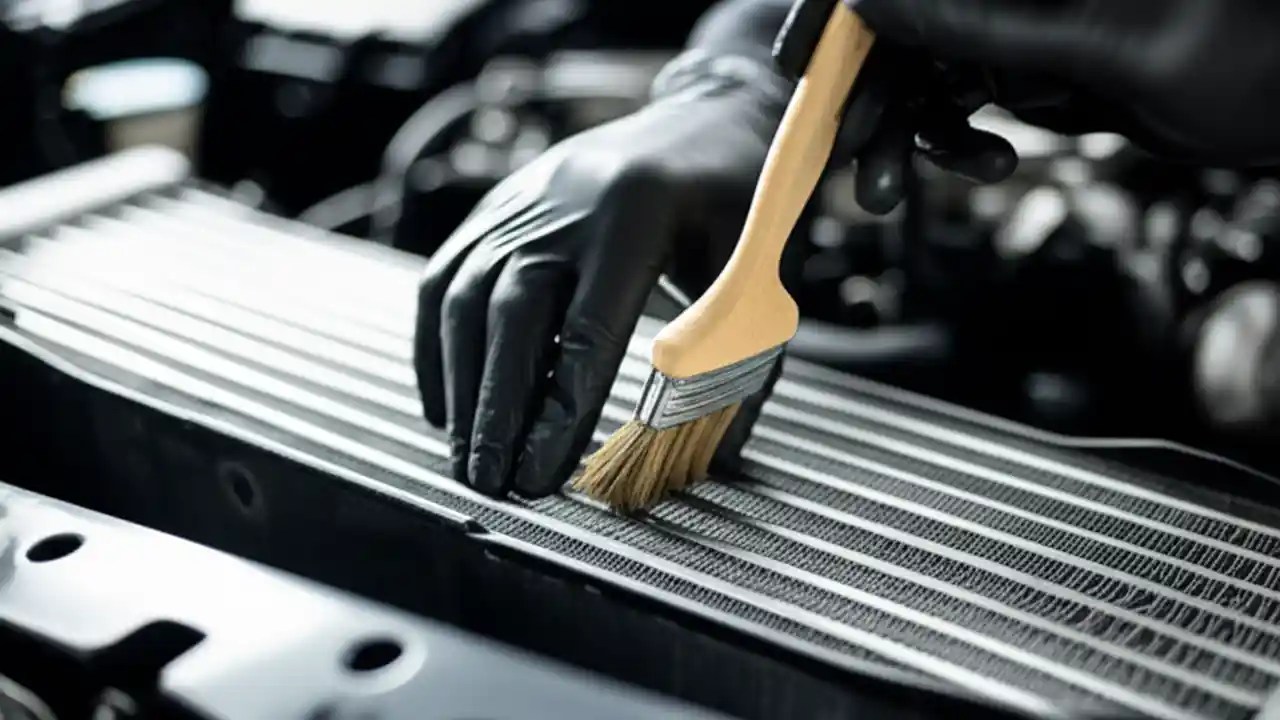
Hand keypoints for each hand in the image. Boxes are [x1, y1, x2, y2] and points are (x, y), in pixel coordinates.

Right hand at [415, 58, 799, 497]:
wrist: (706, 113)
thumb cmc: (740, 195)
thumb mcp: (758, 267)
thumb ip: (736, 358)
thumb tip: (714, 458)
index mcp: (636, 214)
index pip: (587, 327)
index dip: (560, 408)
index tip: (543, 472)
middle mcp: (564, 202)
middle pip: (509, 313)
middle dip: (494, 407)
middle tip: (489, 480)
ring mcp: (522, 200)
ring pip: (464, 296)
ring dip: (459, 384)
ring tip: (466, 456)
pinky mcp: (497, 206)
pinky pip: (446, 277)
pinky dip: (437, 346)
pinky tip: (447, 402)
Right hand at [856, 0, 1279, 165]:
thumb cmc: (1242, 54)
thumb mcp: (1098, 42)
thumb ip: (981, 20)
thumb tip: (876, 5)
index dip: (845, 22)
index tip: (805, 68)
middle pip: (904, 31)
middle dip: (875, 100)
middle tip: (855, 164)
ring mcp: (1019, 21)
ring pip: (926, 73)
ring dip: (910, 135)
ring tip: (897, 190)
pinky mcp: (1031, 64)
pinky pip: (965, 102)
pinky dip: (960, 143)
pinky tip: (984, 165)